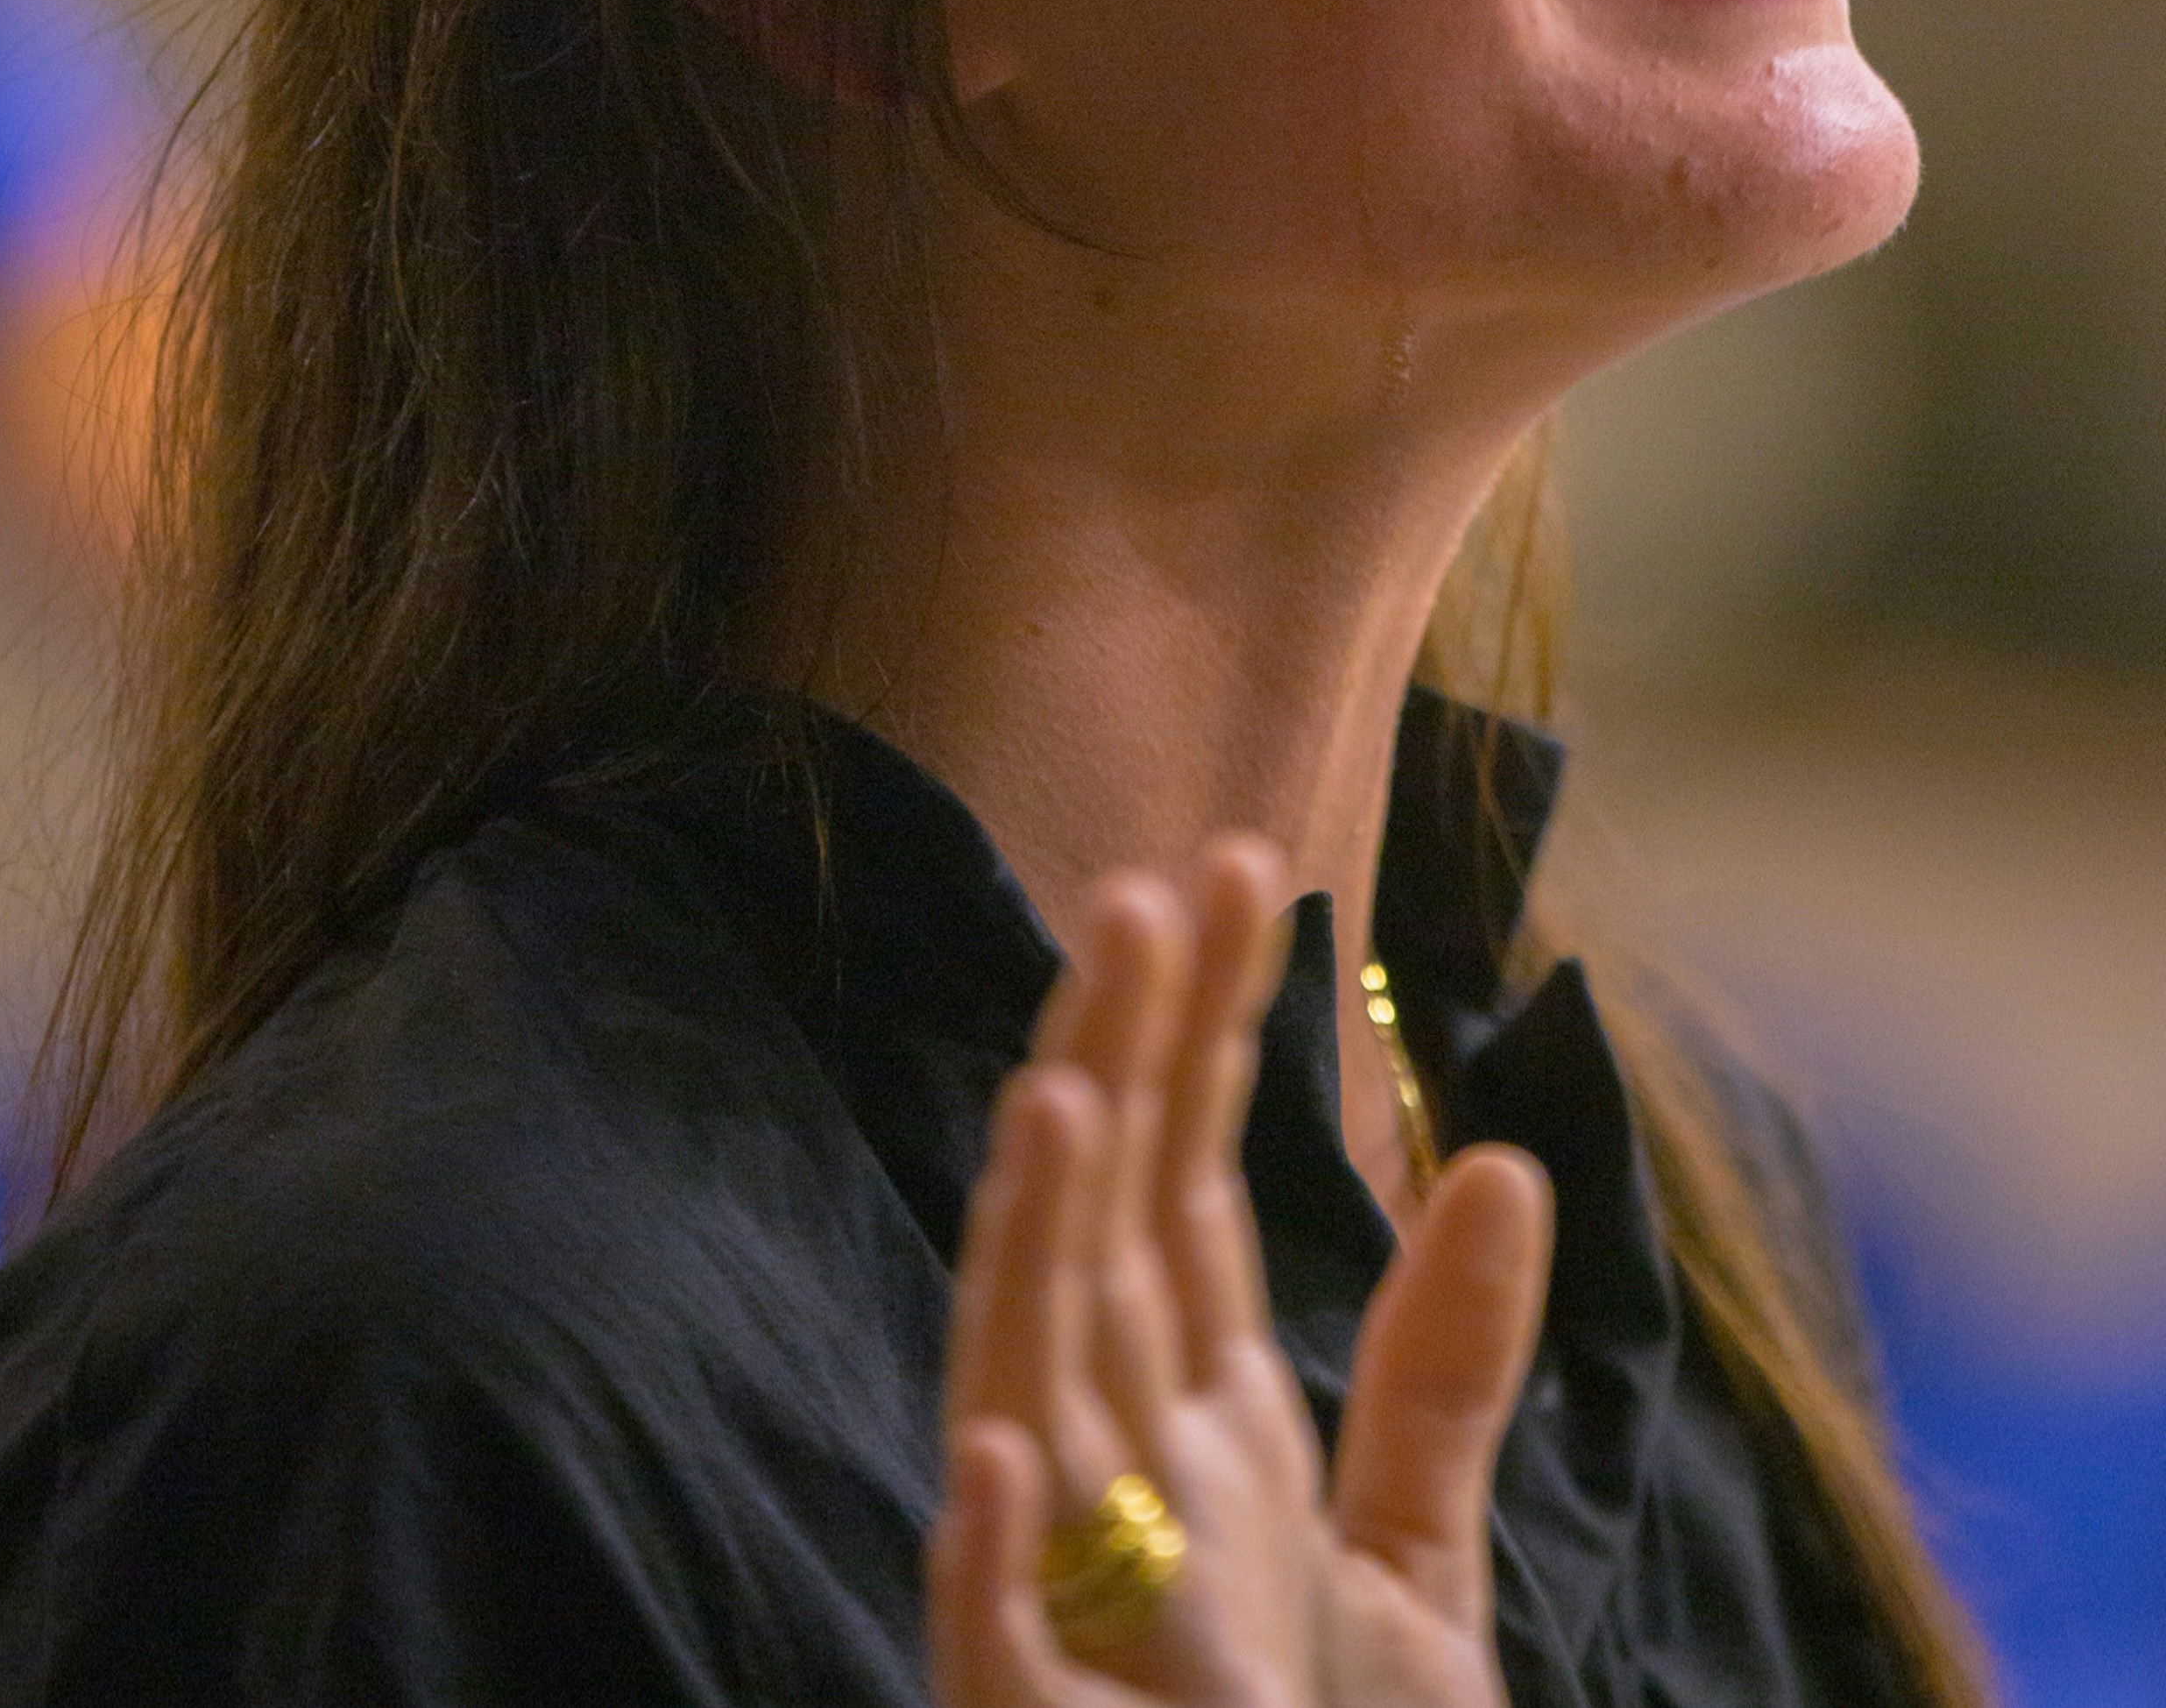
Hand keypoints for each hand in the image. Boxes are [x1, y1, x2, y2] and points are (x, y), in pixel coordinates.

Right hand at [927, 843, 1552, 1706]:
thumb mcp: (1411, 1570)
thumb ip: (1436, 1374)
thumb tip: (1504, 1156)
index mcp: (1196, 1441)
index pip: (1184, 1186)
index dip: (1205, 1029)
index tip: (1238, 867)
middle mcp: (1121, 1496)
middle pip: (1105, 1243)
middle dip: (1119, 1071)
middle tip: (1153, 889)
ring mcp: (1078, 1622)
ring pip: (1027, 1403)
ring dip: (1031, 1261)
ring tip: (1060, 1095)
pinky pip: (997, 1648)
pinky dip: (994, 1557)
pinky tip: (1005, 1445)